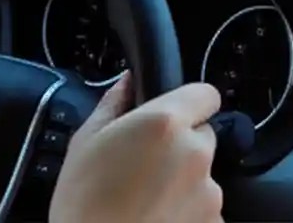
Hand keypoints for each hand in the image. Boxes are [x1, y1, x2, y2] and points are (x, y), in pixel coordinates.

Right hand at [50, 74, 223, 222]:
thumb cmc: (84, 206)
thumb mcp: (85, 143)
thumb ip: (112, 104)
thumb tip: (126, 83)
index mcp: (165, 123)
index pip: (206, 94)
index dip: (189, 102)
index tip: (173, 115)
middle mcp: (195, 153)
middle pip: (202, 136)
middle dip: (180, 146)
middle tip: (146, 164)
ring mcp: (209, 193)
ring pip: (202, 175)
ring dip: (182, 182)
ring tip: (145, 199)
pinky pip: (204, 208)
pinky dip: (187, 212)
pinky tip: (156, 218)